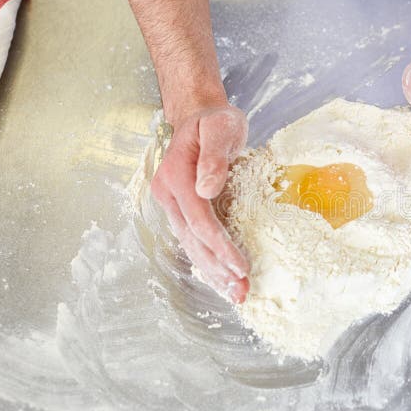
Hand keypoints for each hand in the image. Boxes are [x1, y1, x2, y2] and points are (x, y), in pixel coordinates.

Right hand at [150, 104, 250, 302]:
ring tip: (235, 294)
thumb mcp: (220, 128)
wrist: (199, 116)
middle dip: (217, 269)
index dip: (220, 245)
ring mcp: (172, 204)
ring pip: (191, 245)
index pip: (199, 220)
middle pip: (193, 240)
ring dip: (213, 272)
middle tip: (241, 292)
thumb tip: (207, 189)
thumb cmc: (214, 121)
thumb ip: (214, 158)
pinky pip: (194, 240)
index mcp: (176, 177)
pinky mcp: (182, 210)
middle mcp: (168, 195)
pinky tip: (223, 278)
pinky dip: (209, 260)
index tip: (241, 265)